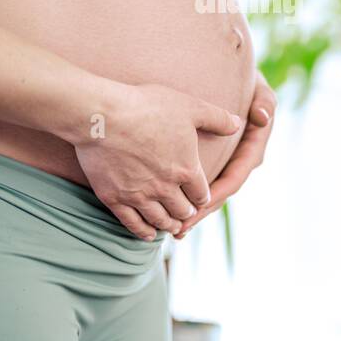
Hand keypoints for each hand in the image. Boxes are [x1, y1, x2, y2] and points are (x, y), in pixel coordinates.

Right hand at [72, 82, 241, 240]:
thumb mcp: (190, 106)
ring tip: (170, 226)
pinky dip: (143, 232)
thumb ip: (217, 118)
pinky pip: (133, 224)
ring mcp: (139, 196)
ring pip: (160, 221)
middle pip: (183, 211)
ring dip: (168, 225)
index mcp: (186, 168)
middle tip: (185, 212)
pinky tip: (147, 234)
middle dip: (186, 212)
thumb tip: (238, 124)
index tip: (199, 197)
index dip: (202, 197)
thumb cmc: (147, 106)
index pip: (201, 194)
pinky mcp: (114, 199)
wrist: (102, 115)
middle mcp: (165, 188)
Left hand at [175, 72, 276, 238]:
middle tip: (181, 228)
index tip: (200, 206)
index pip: (236, 177)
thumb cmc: (247, 84)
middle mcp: (240, 163)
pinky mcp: (215, 164)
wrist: (233, 80)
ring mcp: (227, 165)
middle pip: (221, 194)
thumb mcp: (260, 89)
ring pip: (211, 195)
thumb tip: (262, 116)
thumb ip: (264, 101)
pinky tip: (170, 215)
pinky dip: (187, 201)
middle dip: (201, 213)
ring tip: (174, 231)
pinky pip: (201, 186)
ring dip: (193, 214)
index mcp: (252, 150)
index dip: (218, 193)